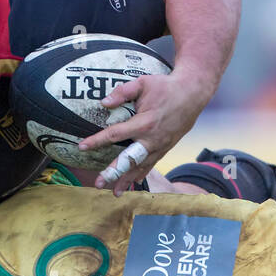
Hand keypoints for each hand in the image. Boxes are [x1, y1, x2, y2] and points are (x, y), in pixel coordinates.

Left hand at [77, 71, 211, 193]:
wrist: (193, 93)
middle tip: (99, 183)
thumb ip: (122, 92)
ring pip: (141, 166)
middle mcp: (152, 139)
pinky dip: (142, 174)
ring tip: (115, 192)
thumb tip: (104, 103)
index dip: (97, 141)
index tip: (82, 147)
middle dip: (113, 172)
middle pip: (128, 159)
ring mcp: (160, 145)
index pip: (115, 134)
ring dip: (127, 180)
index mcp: (144, 123)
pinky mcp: (166, 147)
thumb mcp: (143, 83)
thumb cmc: (166, 87)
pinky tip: (133, 182)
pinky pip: (152, 164)